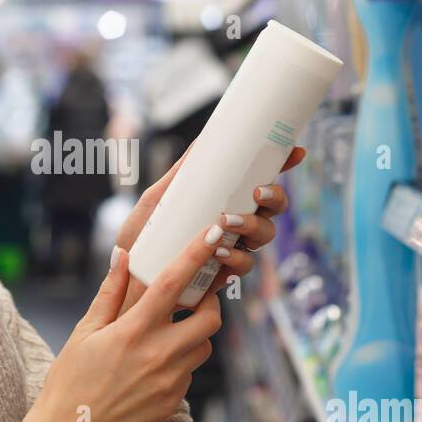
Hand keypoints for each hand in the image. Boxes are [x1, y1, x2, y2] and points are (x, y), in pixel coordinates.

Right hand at [21, 225, 226, 421]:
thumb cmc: (70, 380)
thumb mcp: (84, 331)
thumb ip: (110, 293)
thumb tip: (123, 256)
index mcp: (133, 332)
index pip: (174, 284)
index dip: (197, 254)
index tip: (214, 233)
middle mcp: (159, 355)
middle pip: (210, 318)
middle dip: (210, 301)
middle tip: (195, 297)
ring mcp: (171, 381)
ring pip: (204, 346)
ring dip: (195, 333)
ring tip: (170, 332)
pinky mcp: (174, 401)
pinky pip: (191, 372)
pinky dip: (181, 360)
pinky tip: (155, 364)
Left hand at [114, 144, 306, 308]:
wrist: (125, 279)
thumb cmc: (140, 238)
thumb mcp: (156, 200)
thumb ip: (178, 175)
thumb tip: (200, 142)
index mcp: (224, 200)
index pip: (260, 180)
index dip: (283, 166)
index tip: (296, 151)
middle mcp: (234, 224)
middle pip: (273, 208)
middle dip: (275, 198)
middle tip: (256, 193)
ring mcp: (232, 248)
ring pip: (264, 235)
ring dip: (254, 226)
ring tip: (226, 222)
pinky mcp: (223, 275)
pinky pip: (244, 265)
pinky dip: (237, 257)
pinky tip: (220, 252)